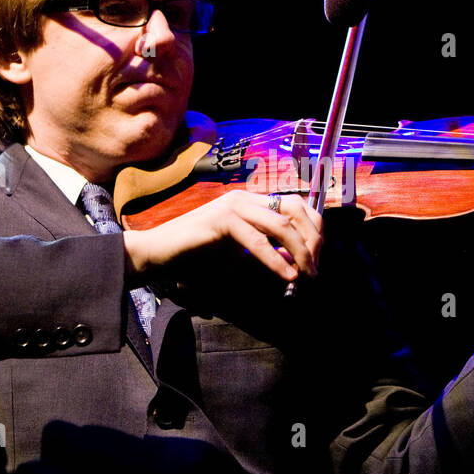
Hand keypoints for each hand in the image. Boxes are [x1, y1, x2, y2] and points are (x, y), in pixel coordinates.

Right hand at [123, 190, 322, 283]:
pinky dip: (276, 260)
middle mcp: (246, 198)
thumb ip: (268, 253)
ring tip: (306, 276)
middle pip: (296, 210)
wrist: (157, 253)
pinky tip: (286, 275)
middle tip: (315, 270)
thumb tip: (297, 265)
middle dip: (312, 241)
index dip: (313, 231)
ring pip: (281, 225)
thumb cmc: (195, 256)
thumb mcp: (239, 254)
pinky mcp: (222, 220)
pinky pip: (257, 241)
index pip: (297, 206)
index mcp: (252, 202)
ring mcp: (233, 206)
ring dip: (299, 252)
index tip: (316, 259)